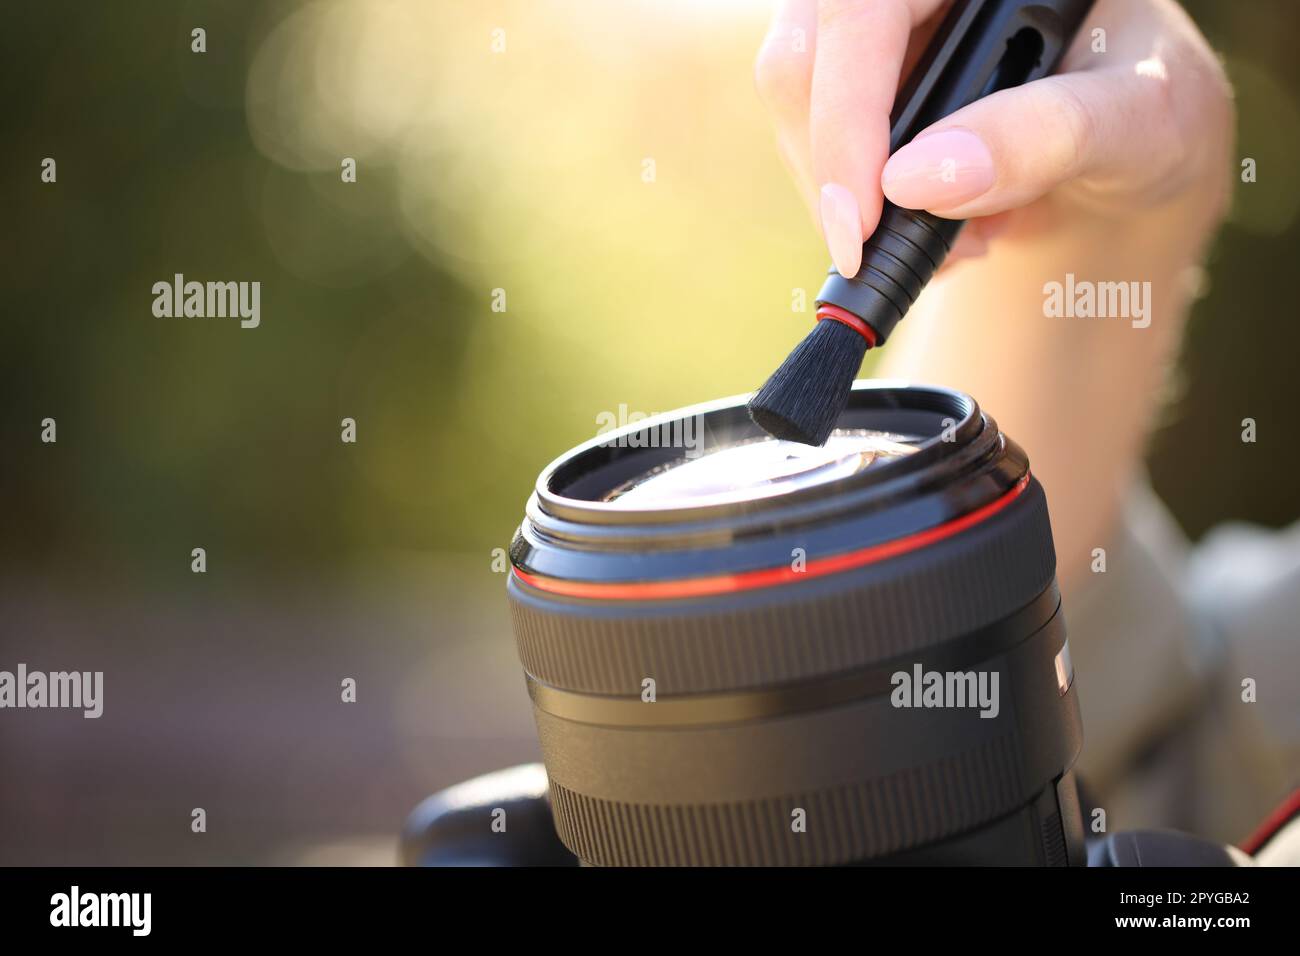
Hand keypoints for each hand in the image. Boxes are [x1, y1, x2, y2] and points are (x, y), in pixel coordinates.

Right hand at [754, 0, 1232, 277]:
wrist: (1133, 153)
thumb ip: (1043, 140)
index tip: (862, 221)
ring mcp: (879, 25)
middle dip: (844, 171)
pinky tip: (938, 222)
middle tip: (901, 251)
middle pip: (807, 55)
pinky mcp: (856, 75)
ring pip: (797, 102)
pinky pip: (810, 139)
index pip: (865, 11)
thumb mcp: (1135, 123)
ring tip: (959, 237)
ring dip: (856, 197)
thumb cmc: (1153, 116)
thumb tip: (914, 182)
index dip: (847, 114)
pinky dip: (861, 204)